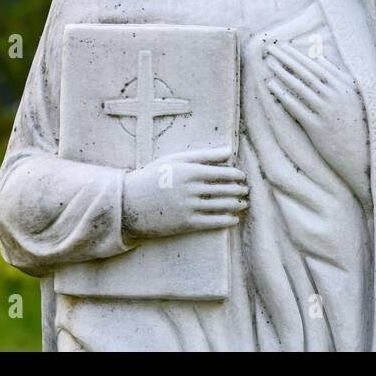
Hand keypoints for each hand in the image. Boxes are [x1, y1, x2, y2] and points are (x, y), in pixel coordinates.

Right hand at [121, 147, 247, 242]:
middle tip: (246, 190)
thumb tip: (229, 151)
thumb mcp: (175, 160)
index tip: (242, 177)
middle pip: (225, 190)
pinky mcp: (186, 224)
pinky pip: (213, 223)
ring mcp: (189, 207)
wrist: (129, 204)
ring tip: (243, 203)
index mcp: (190, 171)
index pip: (223, 173)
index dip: (237, 176)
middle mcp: (191, 189)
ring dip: (237, 205)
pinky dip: (227, 221)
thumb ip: (204, 155)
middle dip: (240, 190)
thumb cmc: (153, 177)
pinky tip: (234, 219)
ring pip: (222, 206)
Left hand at [263, 42, 369, 200]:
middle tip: (271, 48)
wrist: (361, 153)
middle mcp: (334, 96)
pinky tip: (271, 85)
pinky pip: (296, 107)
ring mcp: (325, 111)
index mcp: (344, 86)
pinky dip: (283, 94)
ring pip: (299, 87)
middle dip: (287, 59)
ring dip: (282, 73)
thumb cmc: (357, 122)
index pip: (316, 66)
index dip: (298, 55)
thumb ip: (338, 75)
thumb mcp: (354, 94)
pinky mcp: (317, 127)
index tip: (284, 46)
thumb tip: (320, 57)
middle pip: (305, 73)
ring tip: (269, 63)